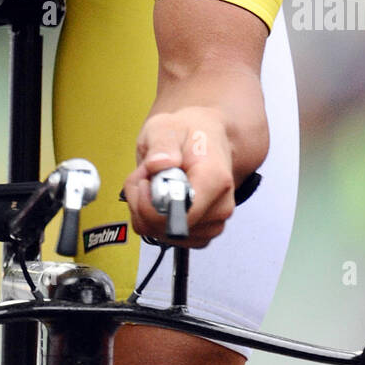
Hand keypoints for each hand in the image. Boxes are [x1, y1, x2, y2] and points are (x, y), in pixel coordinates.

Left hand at [123, 108, 239, 246]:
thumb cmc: (187, 133)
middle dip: (143, 203)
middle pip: (169, 228)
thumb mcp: (166, 127)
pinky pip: (164, 237)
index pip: (183, 214)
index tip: (145, 180)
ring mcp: (213, 223)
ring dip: (144, 210)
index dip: (152, 206)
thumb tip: (158, 165)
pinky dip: (150, 219)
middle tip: (144, 174)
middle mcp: (220, 206)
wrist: (204, 140)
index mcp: (215, 179)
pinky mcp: (201, 233)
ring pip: (162, 234)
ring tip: (152, 181)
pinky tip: (156, 196)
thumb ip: (161, 144)